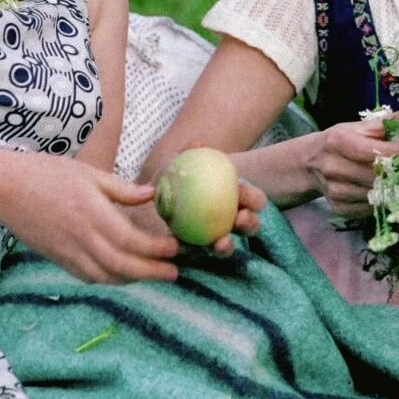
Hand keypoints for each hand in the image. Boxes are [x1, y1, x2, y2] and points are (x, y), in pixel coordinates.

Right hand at [0, 153, 179, 283]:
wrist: (4, 189)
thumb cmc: (47, 174)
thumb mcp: (89, 173)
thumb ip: (122, 189)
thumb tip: (152, 194)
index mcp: (93, 214)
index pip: (132, 240)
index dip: (156, 248)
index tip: (175, 248)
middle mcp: (82, 238)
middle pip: (124, 265)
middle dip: (152, 272)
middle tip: (174, 273)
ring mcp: (68, 252)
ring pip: (106, 276)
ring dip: (131, 279)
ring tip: (151, 274)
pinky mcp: (57, 258)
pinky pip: (87, 276)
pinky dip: (107, 279)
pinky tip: (119, 274)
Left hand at [144, 145, 267, 257]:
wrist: (143, 201)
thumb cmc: (167, 178)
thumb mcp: (174, 165)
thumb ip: (186, 154)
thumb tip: (198, 143)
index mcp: (231, 197)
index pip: (251, 199)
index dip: (255, 200)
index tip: (250, 201)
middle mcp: (227, 220)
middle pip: (247, 225)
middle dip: (250, 224)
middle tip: (242, 219)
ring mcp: (212, 239)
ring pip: (227, 246)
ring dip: (228, 246)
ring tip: (222, 243)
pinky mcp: (193, 253)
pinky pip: (199, 256)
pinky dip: (195, 253)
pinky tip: (190, 251)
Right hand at [307, 116, 395, 218]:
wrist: (308, 164)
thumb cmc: (340, 141)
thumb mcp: (360, 127)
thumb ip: (392, 120)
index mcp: (339, 142)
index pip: (376, 152)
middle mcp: (334, 167)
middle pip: (379, 175)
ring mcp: (336, 190)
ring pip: (378, 194)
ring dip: (393, 187)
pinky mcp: (340, 208)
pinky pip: (371, 208)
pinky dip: (381, 199)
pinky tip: (381, 190)